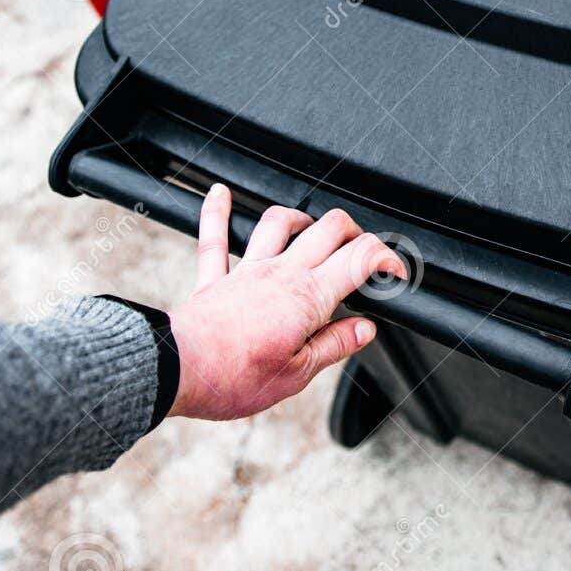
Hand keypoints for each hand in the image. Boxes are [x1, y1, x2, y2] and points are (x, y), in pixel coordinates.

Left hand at [165, 184, 407, 420]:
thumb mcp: (297, 375)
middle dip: (355, 232)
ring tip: (313, 228)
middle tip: (363, 251)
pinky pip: (214, 237)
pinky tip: (221, 193)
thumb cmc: (232, 377)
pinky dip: (218, 211)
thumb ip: (334, 345)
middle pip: (329, 228)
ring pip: (280, 222)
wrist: (176, 370)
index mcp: (308, 298)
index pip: (361, 258)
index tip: (395, 271)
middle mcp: (281, 273)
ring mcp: (248, 270)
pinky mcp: (215, 278)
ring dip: (302, 218)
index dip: (387, 257)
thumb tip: (364, 329)